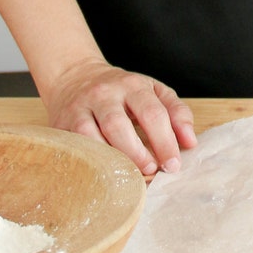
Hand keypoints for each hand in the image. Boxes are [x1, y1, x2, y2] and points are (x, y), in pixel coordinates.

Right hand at [43, 58, 196, 175]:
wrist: (75, 78)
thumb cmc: (122, 92)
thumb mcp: (153, 92)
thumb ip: (176, 113)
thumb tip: (190, 142)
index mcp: (133, 85)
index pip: (153, 113)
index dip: (165, 141)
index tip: (174, 164)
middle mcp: (105, 94)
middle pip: (119, 126)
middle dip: (138, 153)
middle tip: (152, 171)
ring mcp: (80, 108)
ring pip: (93, 137)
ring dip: (113, 160)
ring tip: (130, 175)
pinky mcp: (62, 124)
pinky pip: (75, 147)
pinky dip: (91, 162)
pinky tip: (103, 173)